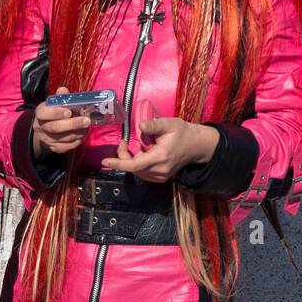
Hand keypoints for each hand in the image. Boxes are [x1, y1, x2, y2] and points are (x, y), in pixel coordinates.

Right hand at [31, 85, 92, 159]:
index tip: (69, 112)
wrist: (45, 129)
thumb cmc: (54, 112)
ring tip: (88, 127)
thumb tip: (63, 90)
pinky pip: (66, 147)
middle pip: (55, 128)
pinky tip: (82, 135)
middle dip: (73, 124)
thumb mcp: (55, 103)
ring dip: (78, 132)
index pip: (44, 114)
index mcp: (40, 113)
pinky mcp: (54, 148)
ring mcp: (47, 139)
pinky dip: (76, 141)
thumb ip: (60, 97)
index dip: (56, 113)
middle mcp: (41, 127)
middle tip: (86, 121)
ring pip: (63, 138)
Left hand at [100, 109, 219, 182]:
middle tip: (123, 142)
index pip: (135, 165)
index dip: (118, 163)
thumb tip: (140, 126)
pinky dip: (137, 164)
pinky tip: (140, 154)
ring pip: (137, 172)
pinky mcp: (161, 178)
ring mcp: (161, 177)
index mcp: (160, 157)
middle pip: (133, 168)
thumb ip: (154, 125)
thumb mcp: (170, 124)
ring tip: (130, 146)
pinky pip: (143, 173)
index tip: (105, 162)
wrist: (196, 146)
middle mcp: (160, 170)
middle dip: (123, 156)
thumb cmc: (183, 132)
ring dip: (130, 161)